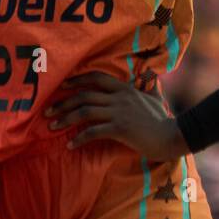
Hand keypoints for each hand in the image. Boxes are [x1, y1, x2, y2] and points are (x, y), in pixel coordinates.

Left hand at [45, 72, 188, 161]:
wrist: (171, 136)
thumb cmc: (162, 119)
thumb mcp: (155, 97)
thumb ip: (149, 85)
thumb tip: (151, 74)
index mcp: (124, 88)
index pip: (95, 78)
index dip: (76, 80)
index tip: (61, 86)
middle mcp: (119, 97)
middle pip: (84, 96)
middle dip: (63, 103)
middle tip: (47, 112)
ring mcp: (119, 112)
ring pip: (85, 112)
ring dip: (65, 119)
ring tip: (52, 127)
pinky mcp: (120, 129)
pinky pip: (93, 131)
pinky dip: (79, 138)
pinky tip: (70, 144)